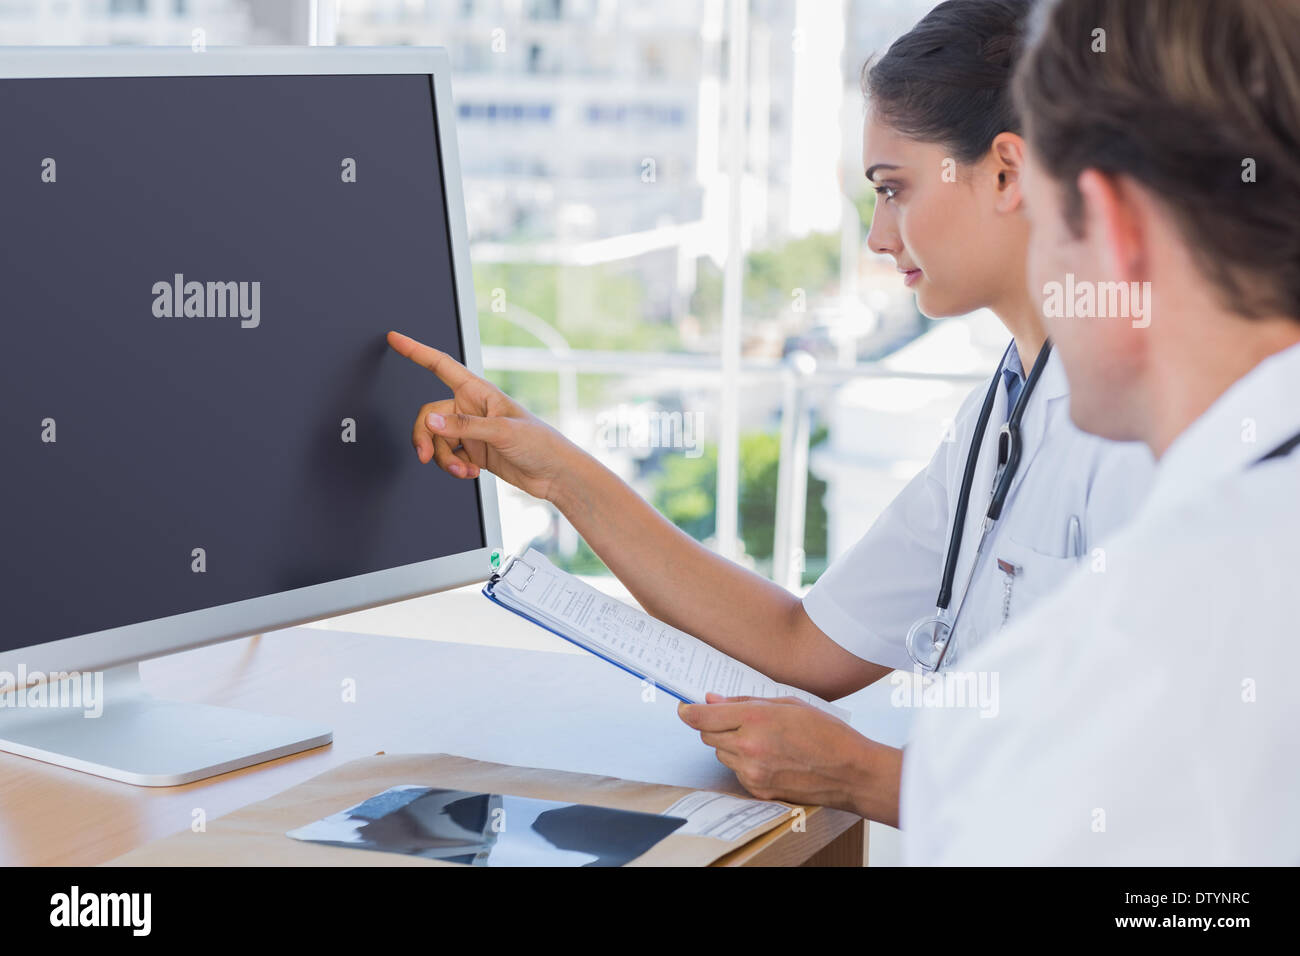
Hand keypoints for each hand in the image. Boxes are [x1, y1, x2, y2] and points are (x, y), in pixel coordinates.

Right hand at [386, 330, 574, 501]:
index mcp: (479, 392)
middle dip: (426, 437)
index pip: (441, 365)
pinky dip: (454, 467)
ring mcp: (471, 432)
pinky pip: (448, 457)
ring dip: (443, 458)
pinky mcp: (473, 452)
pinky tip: (470, 473)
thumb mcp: (502, 431)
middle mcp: (471, 409)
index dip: (416, 351)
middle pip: (430, 416)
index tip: (396, 339)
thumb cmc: (540, 443)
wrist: (554, 474)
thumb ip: (465, 427)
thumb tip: (432, 423)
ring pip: (437, 441)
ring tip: (462, 470)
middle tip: (425, 455)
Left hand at [677, 692, 897, 821]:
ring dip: (731, 744)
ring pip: (721, 754)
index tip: (683, 707)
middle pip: (707, 736)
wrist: (851, 772)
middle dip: (714, 725)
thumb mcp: (788, 704)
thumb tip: (712, 699)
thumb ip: (745, 702)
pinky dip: (745, 762)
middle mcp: (748, 748)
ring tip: (763, 739)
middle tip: (735, 720)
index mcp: (755, 720)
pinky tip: (770, 757)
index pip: (703, 716)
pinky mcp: (758, 790)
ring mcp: (752, 772)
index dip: (688, 711)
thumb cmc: (826, 733)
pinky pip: (737, 772)